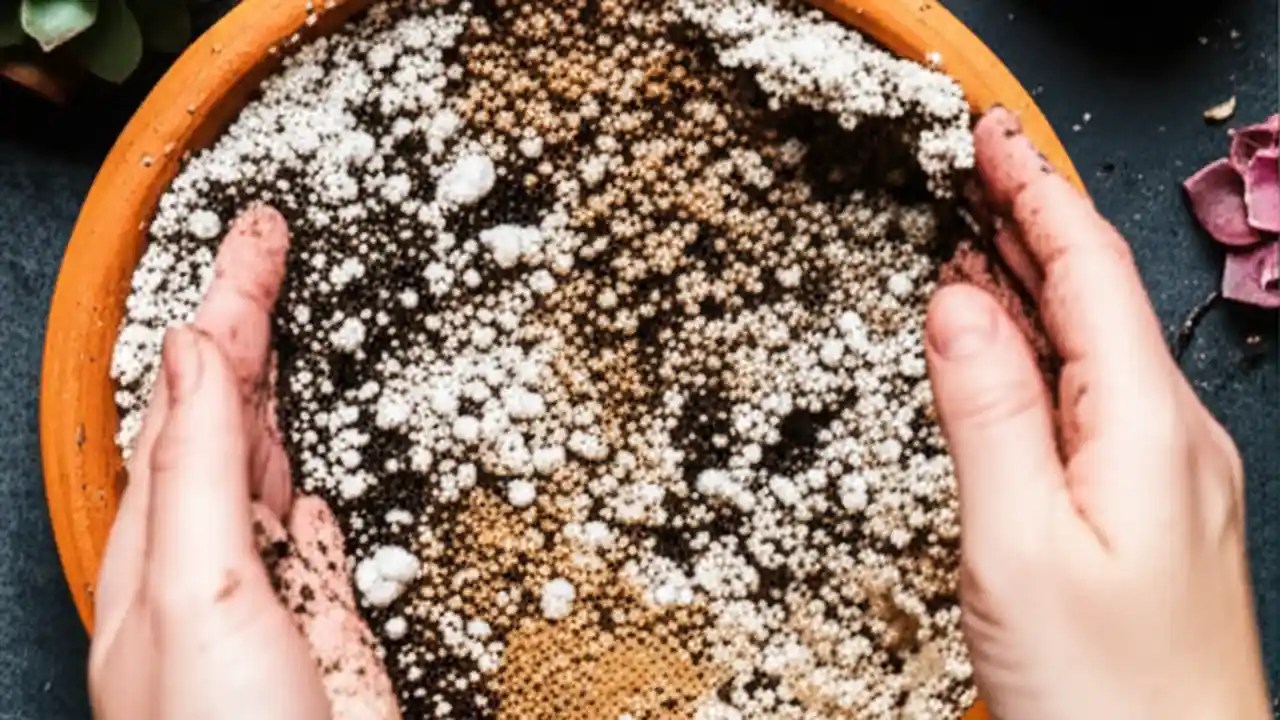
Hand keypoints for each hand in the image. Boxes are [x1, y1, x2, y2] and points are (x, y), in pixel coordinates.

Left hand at [89, 207, 399, 719]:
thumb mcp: (198, 586)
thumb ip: (200, 466)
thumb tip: (199, 347)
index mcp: (165, 535)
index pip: (192, 389)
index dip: (227, 304)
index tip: (258, 231)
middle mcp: (212, 556)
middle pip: (227, 413)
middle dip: (246, 323)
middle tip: (270, 243)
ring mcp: (272, 593)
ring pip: (269, 464)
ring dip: (273, 391)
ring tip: (277, 324)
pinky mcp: (329, 631)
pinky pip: (312, 538)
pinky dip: (307, 489)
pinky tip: (306, 475)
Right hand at [927, 107, 1269, 719]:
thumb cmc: (1104, 692)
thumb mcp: (1016, 543)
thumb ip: (988, 414)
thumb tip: (955, 304)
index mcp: (1144, 426)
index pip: (1087, 271)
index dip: (1035, 194)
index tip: (988, 139)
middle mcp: (1172, 438)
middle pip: (1097, 298)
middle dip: (1033, 224)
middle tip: (973, 172)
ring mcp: (1169, 477)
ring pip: (1095, 348)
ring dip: (1035, 286)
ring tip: (981, 240)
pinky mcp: (1151, 514)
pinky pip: (1095, 400)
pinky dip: (1045, 354)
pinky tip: (1013, 352)